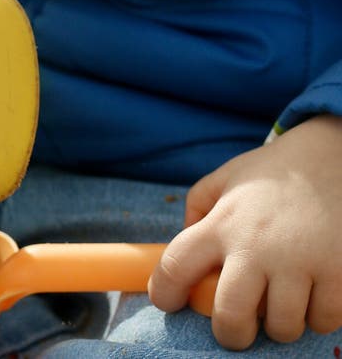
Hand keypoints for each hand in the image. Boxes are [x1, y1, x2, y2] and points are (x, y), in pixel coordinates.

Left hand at [148, 115, 341, 349]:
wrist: (328, 155)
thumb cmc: (271, 173)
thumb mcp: (226, 177)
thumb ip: (198, 207)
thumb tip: (184, 249)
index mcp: (222, 222)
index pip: (175, 267)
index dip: (164, 293)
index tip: (168, 301)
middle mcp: (256, 244)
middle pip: (230, 318)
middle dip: (230, 333)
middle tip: (237, 325)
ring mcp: (298, 260)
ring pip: (282, 327)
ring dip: (279, 322)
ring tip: (281, 298)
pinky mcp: (336, 270)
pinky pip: (323, 320)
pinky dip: (317, 314)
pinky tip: (312, 291)